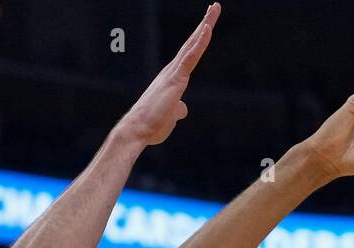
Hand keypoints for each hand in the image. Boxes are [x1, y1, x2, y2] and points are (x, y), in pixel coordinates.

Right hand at [116, 3, 220, 146]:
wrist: (137, 130)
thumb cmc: (151, 125)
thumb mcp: (170, 116)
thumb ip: (178, 110)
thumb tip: (183, 108)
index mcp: (172, 78)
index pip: (189, 54)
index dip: (199, 39)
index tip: (207, 24)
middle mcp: (172, 70)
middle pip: (192, 43)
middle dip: (204, 23)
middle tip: (215, 6)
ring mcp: (173, 72)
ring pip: (192, 44)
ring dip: (205, 25)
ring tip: (215, 8)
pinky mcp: (176, 79)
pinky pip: (190, 57)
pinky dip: (199, 43)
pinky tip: (207, 29)